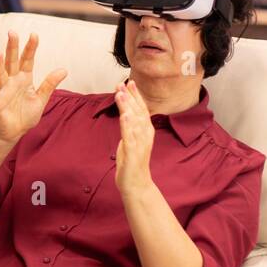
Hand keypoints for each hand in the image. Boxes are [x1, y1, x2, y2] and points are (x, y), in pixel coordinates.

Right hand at [0, 31, 66, 145]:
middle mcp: (12, 81)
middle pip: (12, 61)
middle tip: (12, 32)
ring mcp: (4, 91)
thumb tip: (64, 69)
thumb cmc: (27, 114)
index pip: (28, 60)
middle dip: (12, 47)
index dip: (30, 48)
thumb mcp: (41, 99)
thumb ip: (50, 84)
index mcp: (24, 79)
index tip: (34, 35)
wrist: (16, 132)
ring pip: (0, 74)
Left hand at [114, 79, 154, 197]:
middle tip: (122, 83)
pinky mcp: (133, 154)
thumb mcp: (131, 140)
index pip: (141, 109)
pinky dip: (127, 126)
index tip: (129, 82)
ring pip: (134, 122)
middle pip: (138, 112)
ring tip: (121, 94)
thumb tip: (126, 112)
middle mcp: (145, 135)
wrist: (136, 184)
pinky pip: (130, 138)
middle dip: (130, 97)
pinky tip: (124, 116)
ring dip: (128, 107)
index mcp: (145, 131)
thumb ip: (130, 127)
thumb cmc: (133, 162)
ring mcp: (140, 144)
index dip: (136, 95)